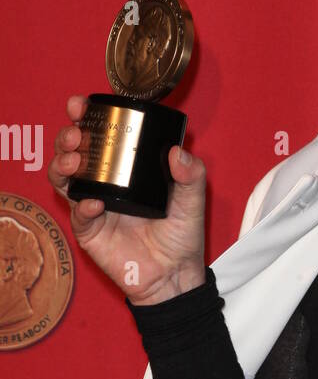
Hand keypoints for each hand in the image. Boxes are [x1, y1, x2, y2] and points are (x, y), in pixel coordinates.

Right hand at [47, 95, 207, 303]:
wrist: (176, 274)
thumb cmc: (181, 235)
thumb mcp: (193, 199)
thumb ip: (191, 173)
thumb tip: (177, 151)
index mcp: (125, 169)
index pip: (99, 136)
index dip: (86, 117)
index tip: (81, 104)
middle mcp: (104, 183)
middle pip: (73, 152)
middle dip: (67, 137)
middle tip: (75, 133)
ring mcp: (93, 207)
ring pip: (64, 179)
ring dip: (63, 165)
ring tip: (75, 160)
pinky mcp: (90, 232)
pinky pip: (78, 216)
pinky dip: (82, 206)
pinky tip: (93, 202)